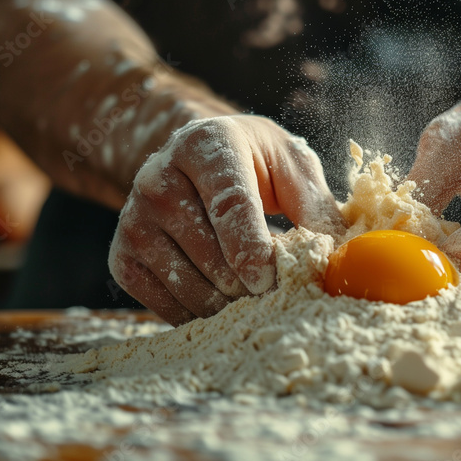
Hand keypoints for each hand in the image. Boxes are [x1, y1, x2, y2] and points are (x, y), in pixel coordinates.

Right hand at [109, 115, 344, 324]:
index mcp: (206, 145)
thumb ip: (315, 205)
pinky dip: (199, 314)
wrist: (197, 162)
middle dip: (250, 283)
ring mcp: (133, 218)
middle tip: (279, 292)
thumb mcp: (291, 166)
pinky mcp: (122, 255)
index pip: (229, 202)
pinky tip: (223, 301)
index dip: (251, 246)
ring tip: (255, 296)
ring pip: (186, 284)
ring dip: (228, 303)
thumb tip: (338, 255)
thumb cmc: (255, 164)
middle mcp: (158, 177)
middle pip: (208, 252)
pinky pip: (162, 304)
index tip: (270, 279)